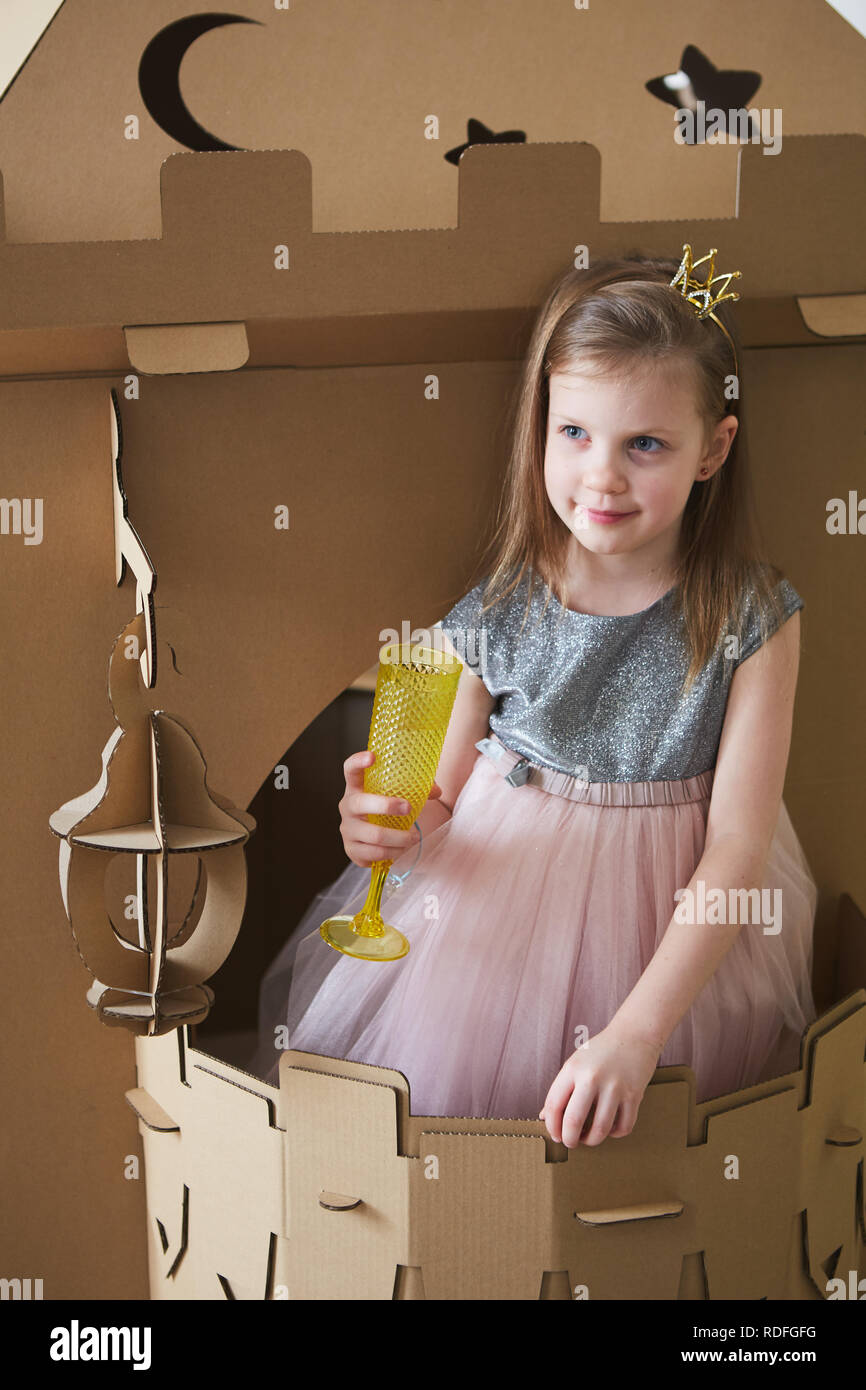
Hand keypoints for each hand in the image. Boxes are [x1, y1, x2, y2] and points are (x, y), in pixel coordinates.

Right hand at [340, 749, 441, 867]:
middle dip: (386, 805)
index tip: (373, 756)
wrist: (374, 842)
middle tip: (408, 808)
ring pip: (374, 834)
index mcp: (357, 788)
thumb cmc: (388, 813)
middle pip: (361, 803)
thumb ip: (417, 790)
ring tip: (414, 838)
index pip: (350, 770)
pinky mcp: (351, 849)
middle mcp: (348, 806)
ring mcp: (347, 829)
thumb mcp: (399, 797)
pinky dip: (394, 852)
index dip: (358, 762)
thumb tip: (436, 791)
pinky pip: (374, 853)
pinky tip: (402, 850)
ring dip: (399, 837)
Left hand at [538, 1023, 662, 1147]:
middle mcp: (592, 1077)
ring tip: (589, 1137)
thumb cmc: (602, 1050)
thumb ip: (561, 1089)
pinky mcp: (634, 1095)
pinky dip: (615, 1133)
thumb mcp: (576, 1063)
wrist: (635, 1035)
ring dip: (591, 1141)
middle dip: (569, 1140)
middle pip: (573, 1121)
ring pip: (600, 1130)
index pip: (553, 1105)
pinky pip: (623, 1127)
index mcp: (573, 1068)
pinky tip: (610, 1128)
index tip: (555, 1134)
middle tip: (570, 1142)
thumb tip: (544, 1116)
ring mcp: (615, 1087)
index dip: (551, 1126)